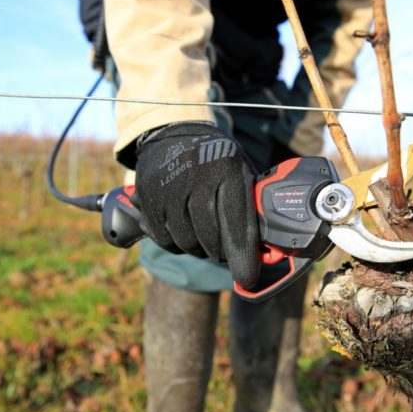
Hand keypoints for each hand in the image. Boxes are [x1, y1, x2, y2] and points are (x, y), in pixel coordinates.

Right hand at [134, 123, 259, 287]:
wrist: (173, 133)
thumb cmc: (216, 160)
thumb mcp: (241, 170)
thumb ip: (250, 205)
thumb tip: (265, 250)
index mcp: (228, 169)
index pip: (237, 223)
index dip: (242, 256)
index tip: (247, 278)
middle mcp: (197, 176)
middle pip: (211, 239)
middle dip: (221, 252)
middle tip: (224, 250)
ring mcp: (169, 187)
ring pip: (187, 242)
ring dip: (199, 249)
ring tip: (204, 236)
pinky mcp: (147, 196)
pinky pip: (164, 239)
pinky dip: (177, 244)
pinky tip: (183, 230)